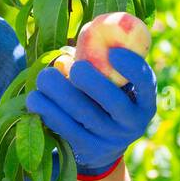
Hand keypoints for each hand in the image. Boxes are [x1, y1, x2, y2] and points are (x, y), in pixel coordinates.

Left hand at [25, 47, 156, 178]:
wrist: (103, 145)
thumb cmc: (106, 100)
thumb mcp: (115, 85)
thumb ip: (106, 63)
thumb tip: (88, 31)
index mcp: (144, 102)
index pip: (144, 82)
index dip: (131, 67)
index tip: (113, 52)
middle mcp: (132, 123)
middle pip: (112, 101)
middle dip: (92, 81)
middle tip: (74, 67)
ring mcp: (110, 139)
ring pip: (84, 115)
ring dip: (60, 94)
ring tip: (43, 77)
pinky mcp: (86, 149)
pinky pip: (66, 129)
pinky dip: (48, 112)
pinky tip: (35, 99)